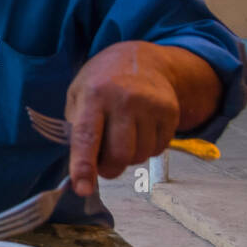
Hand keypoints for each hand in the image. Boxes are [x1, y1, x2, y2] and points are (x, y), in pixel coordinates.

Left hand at [64, 41, 181, 196]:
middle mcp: (124, 99)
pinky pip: (157, 149)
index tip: (82, 189)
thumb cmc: (101, 82)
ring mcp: (151, 105)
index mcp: (94, 95)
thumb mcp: (78, 94)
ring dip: (128, 158)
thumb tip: (82, 168)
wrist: (142, 58)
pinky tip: (139, 131)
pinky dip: (146, 149)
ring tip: (122, 138)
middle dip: (108, 169)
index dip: (84, 166)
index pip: (87, 136)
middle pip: (119, 155)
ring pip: (139, 156)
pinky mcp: (170, 112)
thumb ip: (76, 128)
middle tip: (104, 164)